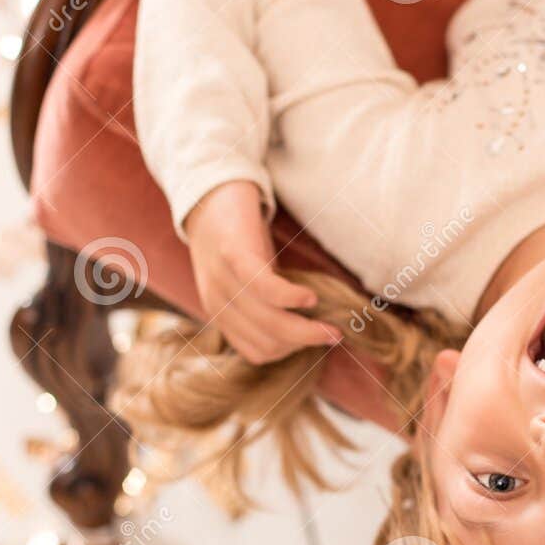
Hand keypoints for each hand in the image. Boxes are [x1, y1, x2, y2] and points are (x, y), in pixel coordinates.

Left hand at [182, 181, 340, 364]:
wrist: (209, 192)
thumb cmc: (239, 238)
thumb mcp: (246, 281)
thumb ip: (266, 306)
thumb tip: (307, 328)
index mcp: (222, 313)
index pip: (258, 352)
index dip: (291, 351)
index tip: (316, 339)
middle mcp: (218, 303)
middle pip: (267, 342)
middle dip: (303, 343)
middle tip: (335, 334)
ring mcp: (223, 281)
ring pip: (268, 323)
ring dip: (305, 330)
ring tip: (332, 325)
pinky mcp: (233, 255)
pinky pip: (264, 289)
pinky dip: (290, 298)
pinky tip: (310, 296)